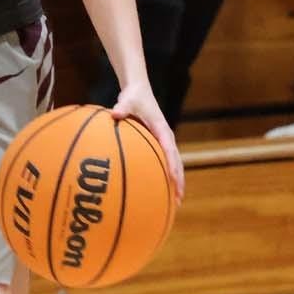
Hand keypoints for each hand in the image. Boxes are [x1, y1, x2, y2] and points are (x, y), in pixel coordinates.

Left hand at [111, 81, 185, 200]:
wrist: (139, 90)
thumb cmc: (133, 97)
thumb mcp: (127, 100)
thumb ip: (122, 107)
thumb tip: (114, 114)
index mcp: (162, 130)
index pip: (170, 151)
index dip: (173, 167)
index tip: (174, 181)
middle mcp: (166, 138)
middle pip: (177, 163)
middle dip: (179, 182)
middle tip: (179, 200)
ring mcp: (163, 142)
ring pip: (173, 165)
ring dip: (175, 182)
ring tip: (174, 202)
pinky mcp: (158, 144)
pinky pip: (163, 162)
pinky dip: (165, 175)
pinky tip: (158, 189)